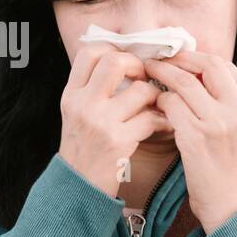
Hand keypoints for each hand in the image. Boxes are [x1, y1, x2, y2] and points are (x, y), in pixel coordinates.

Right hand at [59, 45, 171, 196]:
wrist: (77, 187)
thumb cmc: (82, 149)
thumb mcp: (76, 114)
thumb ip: (92, 90)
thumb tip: (123, 63)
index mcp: (71, 94)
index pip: (90, 52)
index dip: (114, 49)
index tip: (126, 62)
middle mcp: (83, 104)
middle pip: (115, 61)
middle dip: (138, 65)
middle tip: (144, 78)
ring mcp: (100, 122)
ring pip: (140, 90)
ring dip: (155, 96)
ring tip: (155, 106)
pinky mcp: (118, 141)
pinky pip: (151, 119)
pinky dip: (163, 120)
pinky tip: (164, 125)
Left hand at [143, 50, 236, 234]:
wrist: (231, 207)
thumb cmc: (229, 172)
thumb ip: (225, 107)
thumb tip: (195, 80)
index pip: (227, 67)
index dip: (200, 57)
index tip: (181, 58)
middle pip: (208, 66)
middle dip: (181, 58)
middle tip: (161, 59)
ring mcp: (218, 124)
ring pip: (185, 83)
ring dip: (163, 75)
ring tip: (149, 73)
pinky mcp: (195, 138)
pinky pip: (171, 105)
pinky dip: (159, 100)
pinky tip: (153, 104)